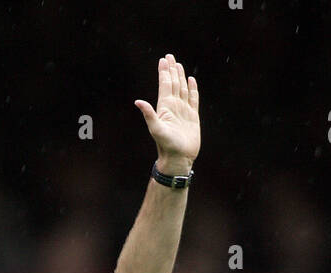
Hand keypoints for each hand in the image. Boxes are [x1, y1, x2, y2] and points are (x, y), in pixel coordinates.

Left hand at [134, 53, 199, 173]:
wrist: (179, 159)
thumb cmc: (166, 146)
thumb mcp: (156, 129)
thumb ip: (149, 114)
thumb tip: (137, 101)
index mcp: (165, 107)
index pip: (165, 84)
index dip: (164, 72)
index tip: (163, 59)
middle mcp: (173, 106)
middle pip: (173, 83)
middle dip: (171, 69)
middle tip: (169, 56)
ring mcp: (183, 110)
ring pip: (182, 88)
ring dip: (180, 76)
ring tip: (178, 65)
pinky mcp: (192, 116)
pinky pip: (193, 99)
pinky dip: (192, 89)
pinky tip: (191, 81)